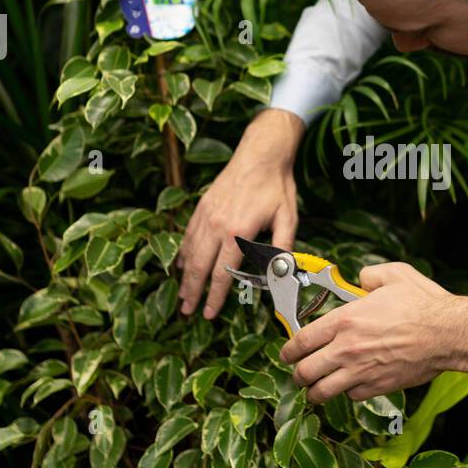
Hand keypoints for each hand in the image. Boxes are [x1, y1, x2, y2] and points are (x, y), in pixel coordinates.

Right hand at [179, 108, 304, 318]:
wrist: (260, 153)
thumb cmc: (277, 187)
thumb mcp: (288, 218)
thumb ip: (282, 248)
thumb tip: (280, 276)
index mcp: (238, 232)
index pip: (222, 274)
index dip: (215, 297)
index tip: (209, 314)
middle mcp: (216, 226)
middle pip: (199, 267)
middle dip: (192, 293)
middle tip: (187, 312)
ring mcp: (205, 215)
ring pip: (189, 253)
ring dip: (184, 277)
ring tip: (182, 296)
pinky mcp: (201, 207)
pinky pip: (187, 236)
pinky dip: (182, 253)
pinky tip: (180, 266)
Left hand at [278, 262, 467, 402]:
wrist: (447, 334)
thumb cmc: (423, 305)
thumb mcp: (394, 274)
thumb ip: (369, 274)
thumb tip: (360, 279)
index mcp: (344, 320)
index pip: (300, 341)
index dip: (288, 351)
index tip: (287, 354)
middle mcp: (346, 349)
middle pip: (304, 372)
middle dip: (298, 374)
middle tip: (300, 373)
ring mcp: (360, 371)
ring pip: (322, 392)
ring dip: (315, 392)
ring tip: (315, 390)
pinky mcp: (377, 386)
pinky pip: (351, 396)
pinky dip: (348, 393)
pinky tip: (351, 386)